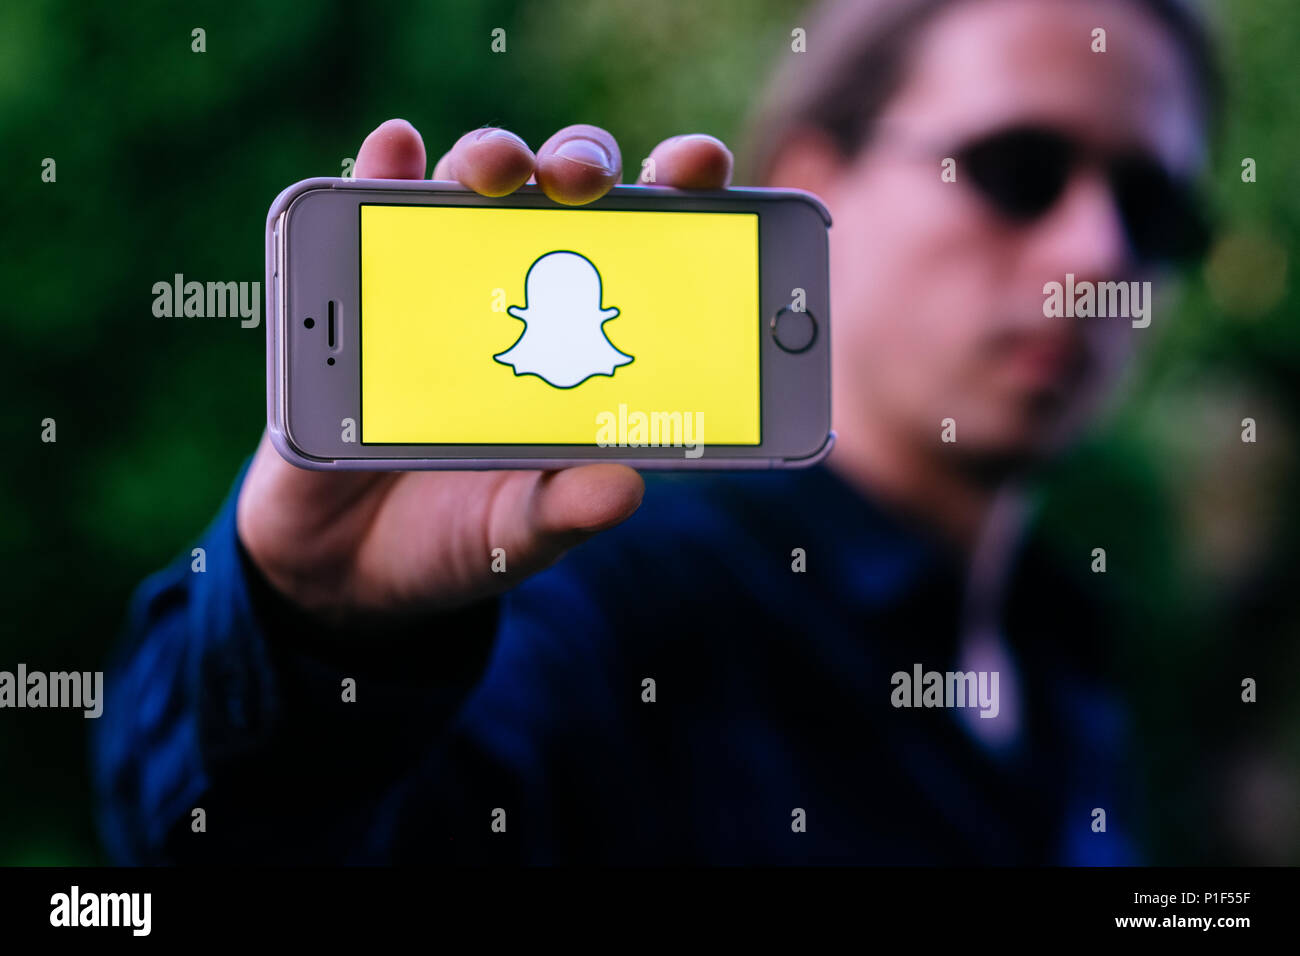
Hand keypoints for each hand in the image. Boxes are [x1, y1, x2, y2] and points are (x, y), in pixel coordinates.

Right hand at [237, 119, 733, 619]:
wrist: (343, 565)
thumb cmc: (456, 537)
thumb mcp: (519, 533)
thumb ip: (564, 511)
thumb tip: (625, 489)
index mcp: (585, 346)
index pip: (646, 249)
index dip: (680, 195)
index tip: (701, 166)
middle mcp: (522, 294)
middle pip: (563, 197)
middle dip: (584, 165)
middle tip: (585, 182)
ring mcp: (441, 281)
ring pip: (475, 186)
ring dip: (490, 159)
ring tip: (496, 169)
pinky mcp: (363, 287)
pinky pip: (371, 209)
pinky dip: (383, 169)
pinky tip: (395, 149)